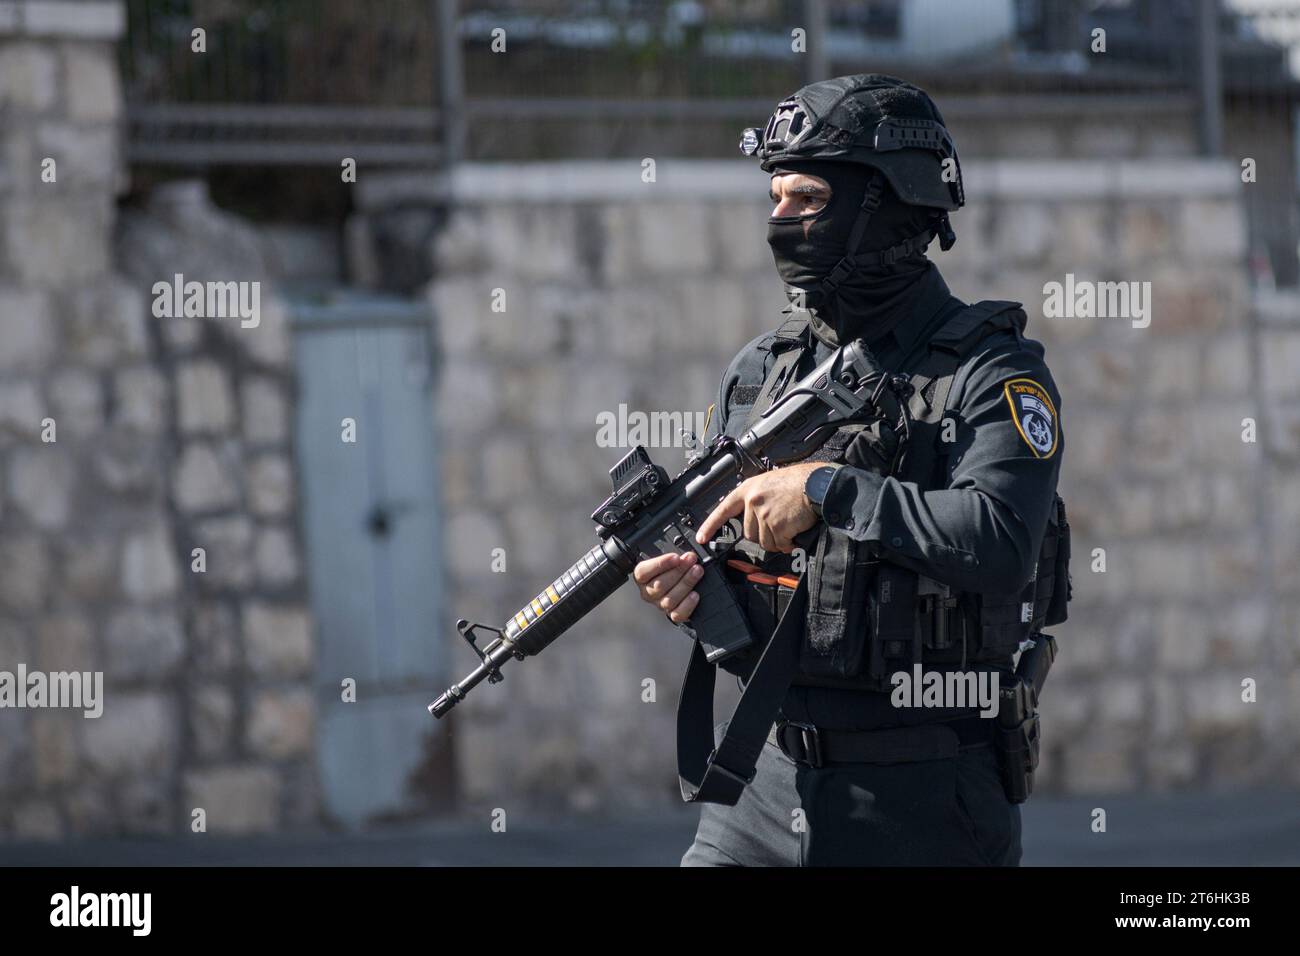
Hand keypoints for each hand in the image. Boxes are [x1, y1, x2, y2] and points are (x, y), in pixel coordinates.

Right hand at [633, 550, 704, 623]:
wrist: (679, 580)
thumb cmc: (672, 566)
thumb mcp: (669, 556)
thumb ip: (672, 551)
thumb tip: (685, 550)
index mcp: (642, 576)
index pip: (643, 572)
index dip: (660, 564)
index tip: (676, 557)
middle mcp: (648, 592)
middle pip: (659, 585)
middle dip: (679, 570)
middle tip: (691, 559)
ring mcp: (659, 604)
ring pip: (669, 599)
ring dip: (686, 583)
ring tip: (697, 571)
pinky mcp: (672, 614)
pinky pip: (677, 614)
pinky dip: (687, 604)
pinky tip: (695, 594)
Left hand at [695, 461, 823, 552]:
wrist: (816, 484)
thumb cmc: (797, 483)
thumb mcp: (769, 484)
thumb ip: (756, 500)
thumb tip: (752, 520)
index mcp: (747, 490)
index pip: (723, 510)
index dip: (710, 525)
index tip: (701, 538)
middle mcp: (752, 501)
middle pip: (749, 533)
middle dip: (764, 534)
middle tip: (779, 524)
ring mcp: (763, 514)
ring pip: (765, 542)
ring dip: (778, 540)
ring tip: (789, 525)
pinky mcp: (776, 526)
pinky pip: (779, 544)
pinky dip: (789, 542)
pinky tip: (795, 530)